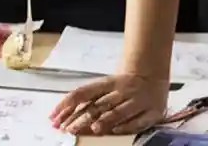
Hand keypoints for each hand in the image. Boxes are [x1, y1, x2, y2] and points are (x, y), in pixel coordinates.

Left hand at [51, 72, 169, 135]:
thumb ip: (88, 100)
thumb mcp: (104, 86)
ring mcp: (138, 101)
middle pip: (99, 105)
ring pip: (119, 111)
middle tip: (69, 129)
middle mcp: (122, 90)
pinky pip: (139, 120)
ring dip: (105, 120)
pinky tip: (116, 130)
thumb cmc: (121, 85)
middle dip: (83, 118)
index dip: (66, 104)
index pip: (82, 93)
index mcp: (107, 82)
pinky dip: (127, 125)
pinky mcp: (153, 112)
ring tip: (92, 129)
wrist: (151, 75)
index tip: (54, 117)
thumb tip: (64, 116)